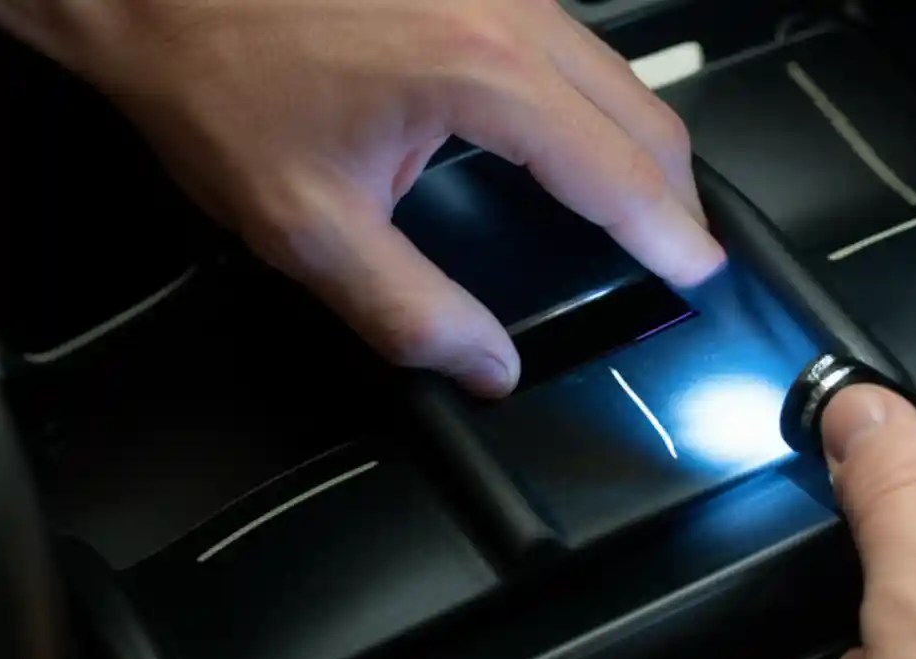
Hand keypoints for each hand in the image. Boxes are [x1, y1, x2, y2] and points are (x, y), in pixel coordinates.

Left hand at [0, 0, 722, 395]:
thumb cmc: (215, 75)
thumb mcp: (305, 227)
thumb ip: (409, 312)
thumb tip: (485, 367)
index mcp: (482, 75)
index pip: (618, 172)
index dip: (671, 234)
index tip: (700, 272)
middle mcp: (506, 13)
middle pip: (644, 112)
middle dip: (676, 193)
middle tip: (681, 250)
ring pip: (616, 70)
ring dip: (640, 143)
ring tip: (638, 206)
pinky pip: (573, 44)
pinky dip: (596, 102)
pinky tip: (574, 138)